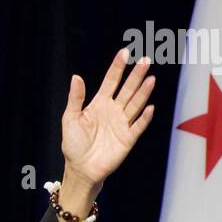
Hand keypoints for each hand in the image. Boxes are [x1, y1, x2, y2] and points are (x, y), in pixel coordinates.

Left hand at [61, 48, 154, 189]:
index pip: (111, 81)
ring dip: (143, 92)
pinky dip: (144, 118)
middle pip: (127, 89)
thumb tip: (76, 77)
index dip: (117, 67)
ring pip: (135, 104)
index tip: (125, 52)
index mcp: (99, 104)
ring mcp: (122, 124)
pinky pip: (138, 126)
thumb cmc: (74, 144)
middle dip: (136, 75)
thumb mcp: (70, 119)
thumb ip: (75, 99)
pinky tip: (150, 108)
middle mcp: (113, 111)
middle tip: (146, 60)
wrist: (80, 169)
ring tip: (151, 79)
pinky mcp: (128, 139)